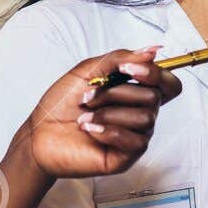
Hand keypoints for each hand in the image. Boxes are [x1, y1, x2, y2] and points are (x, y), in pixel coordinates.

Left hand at [25, 48, 181, 179]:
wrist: (39, 133)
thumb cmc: (62, 104)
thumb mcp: (88, 71)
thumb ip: (120, 58)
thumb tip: (152, 51)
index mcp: (135, 92)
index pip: (168, 83)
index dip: (156, 74)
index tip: (128, 69)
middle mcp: (140, 114)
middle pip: (154, 97)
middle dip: (116, 93)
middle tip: (88, 98)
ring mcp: (135, 136)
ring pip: (145, 118)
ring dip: (108, 113)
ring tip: (84, 117)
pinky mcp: (126, 157)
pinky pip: (135, 141)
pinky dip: (109, 131)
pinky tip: (89, 130)